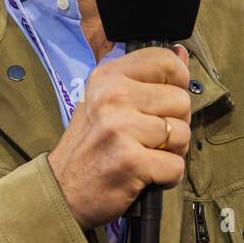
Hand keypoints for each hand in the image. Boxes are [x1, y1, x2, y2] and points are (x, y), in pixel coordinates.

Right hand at [48, 44, 191, 228]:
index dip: (177, 81)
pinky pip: (176, 165)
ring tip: (147, 156)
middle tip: (149, 137)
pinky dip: (168, 176)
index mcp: (108, 76)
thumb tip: (181, 52)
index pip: (165, 60)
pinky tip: (146, 175)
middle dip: (175, 123)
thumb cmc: (90, 144)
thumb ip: (146, 77)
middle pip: (181, 100)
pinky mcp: (130, 161)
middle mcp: (113, 97)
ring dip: (172, 151)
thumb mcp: (108, 100)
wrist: (61, 189)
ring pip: (182, 133)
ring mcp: (121, 128)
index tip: (165, 101)